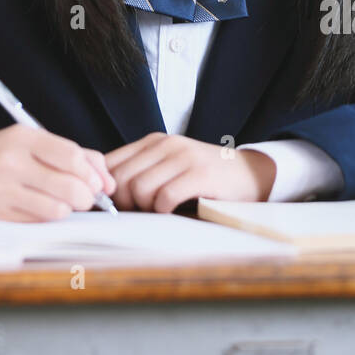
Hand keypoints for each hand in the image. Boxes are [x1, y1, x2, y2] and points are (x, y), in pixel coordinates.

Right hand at [0, 125, 116, 220]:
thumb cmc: (1, 154)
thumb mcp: (31, 141)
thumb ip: (70, 154)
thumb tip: (106, 179)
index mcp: (24, 138)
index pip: (71, 156)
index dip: (93, 174)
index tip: (101, 183)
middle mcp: (13, 162)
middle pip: (69, 186)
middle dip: (87, 197)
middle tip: (87, 198)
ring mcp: (3, 189)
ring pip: (56, 209)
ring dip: (69, 210)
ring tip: (65, 203)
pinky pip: (38, 221)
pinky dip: (49, 218)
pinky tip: (44, 209)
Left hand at [104, 133, 275, 212]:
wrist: (251, 174)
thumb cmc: (205, 178)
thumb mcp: (169, 167)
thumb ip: (140, 174)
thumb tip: (104, 198)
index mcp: (153, 142)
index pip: (109, 163)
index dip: (107, 190)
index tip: (119, 207)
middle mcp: (166, 144)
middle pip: (121, 179)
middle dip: (126, 204)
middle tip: (143, 213)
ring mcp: (183, 157)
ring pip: (139, 188)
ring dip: (146, 208)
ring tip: (161, 211)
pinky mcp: (200, 174)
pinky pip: (165, 197)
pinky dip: (164, 210)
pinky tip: (175, 211)